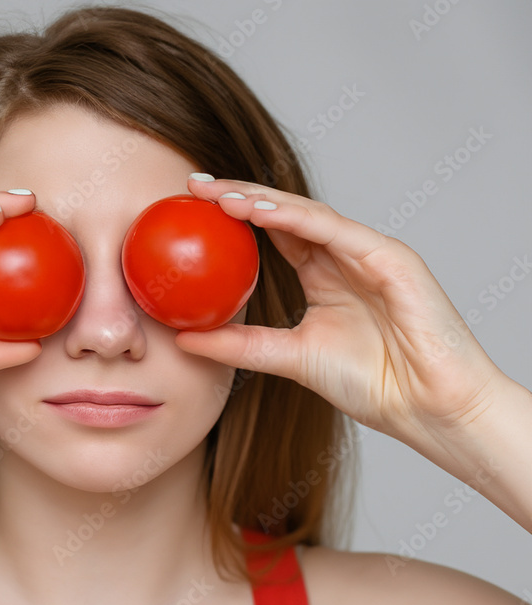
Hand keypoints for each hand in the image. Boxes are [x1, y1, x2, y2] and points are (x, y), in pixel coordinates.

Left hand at [176, 176, 508, 465]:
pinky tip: (261, 213)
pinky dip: (298, 219)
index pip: (272, 233)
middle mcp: (344, 256)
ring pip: (308, 214)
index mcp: (324, 274)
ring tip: (220, 196)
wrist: (429, 409)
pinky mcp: (391, 258)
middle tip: (193, 186)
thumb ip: (240, 345)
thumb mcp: (289, 358)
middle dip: (238, 195)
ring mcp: (369, 253)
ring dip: (262, 201)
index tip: (188, 209)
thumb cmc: (375, 385)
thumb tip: (184, 340)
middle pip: (285, 213)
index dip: (232, 216)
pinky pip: (337, 231)